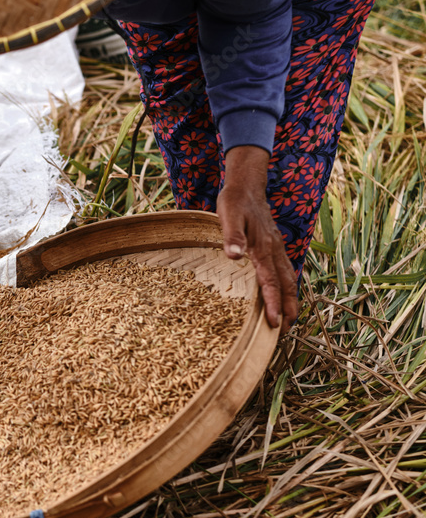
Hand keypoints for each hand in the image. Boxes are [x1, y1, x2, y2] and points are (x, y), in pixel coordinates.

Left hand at [217, 146, 297, 335]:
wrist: (248, 184)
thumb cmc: (235, 201)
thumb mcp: (228, 216)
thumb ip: (231, 236)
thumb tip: (233, 255)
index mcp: (263, 248)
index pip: (270, 282)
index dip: (271, 304)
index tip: (273, 324)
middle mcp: (274, 251)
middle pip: (286, 285)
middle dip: (287, 308)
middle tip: (285, 332)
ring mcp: (276, 248)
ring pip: (288, 278)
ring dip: (289, 300)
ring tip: (287, 320)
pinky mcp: (273, 245)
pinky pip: (284, 270)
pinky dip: (286, 287)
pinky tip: (282, 294)